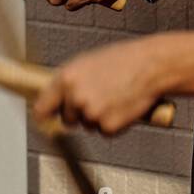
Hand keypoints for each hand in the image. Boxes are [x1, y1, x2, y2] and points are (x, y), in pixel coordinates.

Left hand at [34, 34, 184, 134]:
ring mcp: (91, 113)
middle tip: (98, 96)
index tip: (45, 121)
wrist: (152, 66)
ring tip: (114, 96)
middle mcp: (75, 97)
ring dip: (98, 116)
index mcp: (65, 79)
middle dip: (78, 113)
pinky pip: (104, 131)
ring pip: (87, 125)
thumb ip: (67, 82)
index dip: (43, 117)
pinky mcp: (108, 126)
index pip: (41, 108)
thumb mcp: (86, 63)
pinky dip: (113, 123)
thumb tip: (51, 97)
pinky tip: (122, 105)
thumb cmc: (122, 61)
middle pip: (66, 119)